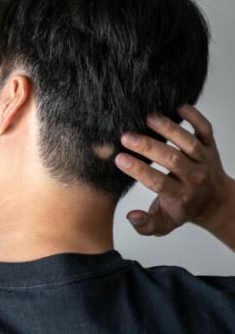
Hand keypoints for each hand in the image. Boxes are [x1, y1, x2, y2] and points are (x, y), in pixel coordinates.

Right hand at [114, 105, 234, 237]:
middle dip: (148, 147)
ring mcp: (203, 159)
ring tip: (149, 118)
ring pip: (188, 142)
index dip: (138, 170)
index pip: (157, 182)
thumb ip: (145, 225)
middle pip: (172, 159)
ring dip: (169, 129)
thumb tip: (130, 216)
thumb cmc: (183, 210)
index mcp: (179, 196)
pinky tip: (178, 107)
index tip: (119, 159)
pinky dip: (195, 117)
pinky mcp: (210, 145)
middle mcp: (194, 177)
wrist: (215, 202)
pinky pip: (205, 129)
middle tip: (126, 136)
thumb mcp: (164, 225)